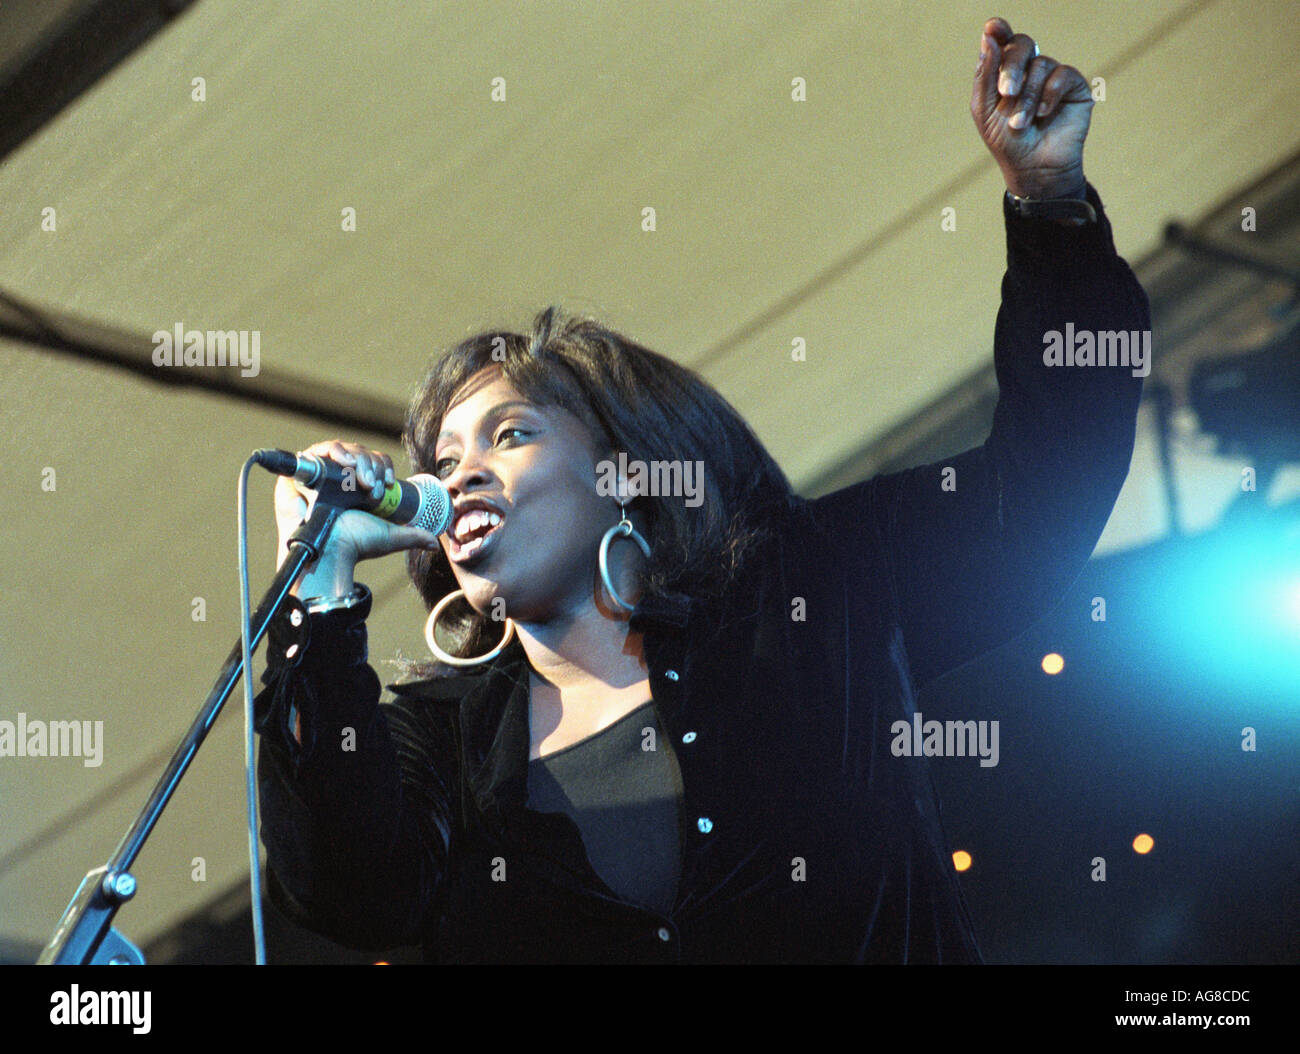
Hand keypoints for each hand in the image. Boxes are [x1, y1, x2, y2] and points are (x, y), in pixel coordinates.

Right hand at [275, 439, 441, 594]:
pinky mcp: (297, 474)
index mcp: (355, 488)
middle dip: (372, 465)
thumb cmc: (356, 545)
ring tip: (363, 482)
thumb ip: (413, 535)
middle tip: (374, 488)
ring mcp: (316, 475)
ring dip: (358, 460)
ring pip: (342, 450)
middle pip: (359, 453)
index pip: (372, 463)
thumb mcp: (389, 536)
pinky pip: (317, 451)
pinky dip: (334, 451)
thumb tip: (435, 543)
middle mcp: (336, 479)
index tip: (388, 484)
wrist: (333, 551)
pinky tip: (345, 462)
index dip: (383, 467)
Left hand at [971, 17, 1092, 199]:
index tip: (993, 27)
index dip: (999, 31)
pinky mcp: (1074, 87)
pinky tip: (1044, 114)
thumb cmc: (1006, 141)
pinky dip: (1049, 94)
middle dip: (1011, 67)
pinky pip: (1062, 74)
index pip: (1003, 42)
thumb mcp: (985, 110)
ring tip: (1021, 123)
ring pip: (1040, 64)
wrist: (1032, 169)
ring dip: (1027, 97)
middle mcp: (1030, 70)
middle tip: (1007, 92)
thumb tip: (989, 36)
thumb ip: (985, 74)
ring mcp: (1053, 76)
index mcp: (1006, 72)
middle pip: (1022, 45)